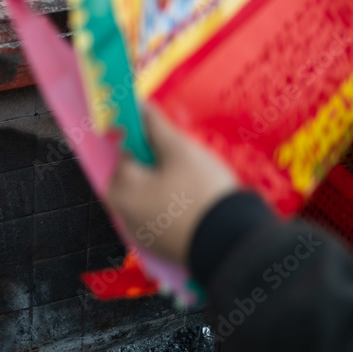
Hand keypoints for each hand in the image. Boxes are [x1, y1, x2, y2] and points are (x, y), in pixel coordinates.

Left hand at [105, 104, 237, 264]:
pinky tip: (196, 202)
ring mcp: (142, 233)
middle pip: (138, 174)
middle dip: (160, 164)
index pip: (128, 151)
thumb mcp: (179, 150)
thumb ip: (155, 125)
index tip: (174, 145)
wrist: (232, 242)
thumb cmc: (201, 192)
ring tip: (197, 183)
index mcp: (120, 190)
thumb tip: (138, 105)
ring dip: (169, 184)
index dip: (152, 142)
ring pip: (151, 194)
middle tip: (188, 164)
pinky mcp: (160, 245)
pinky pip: (162, 214)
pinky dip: (174, 205)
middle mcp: (123, 214)